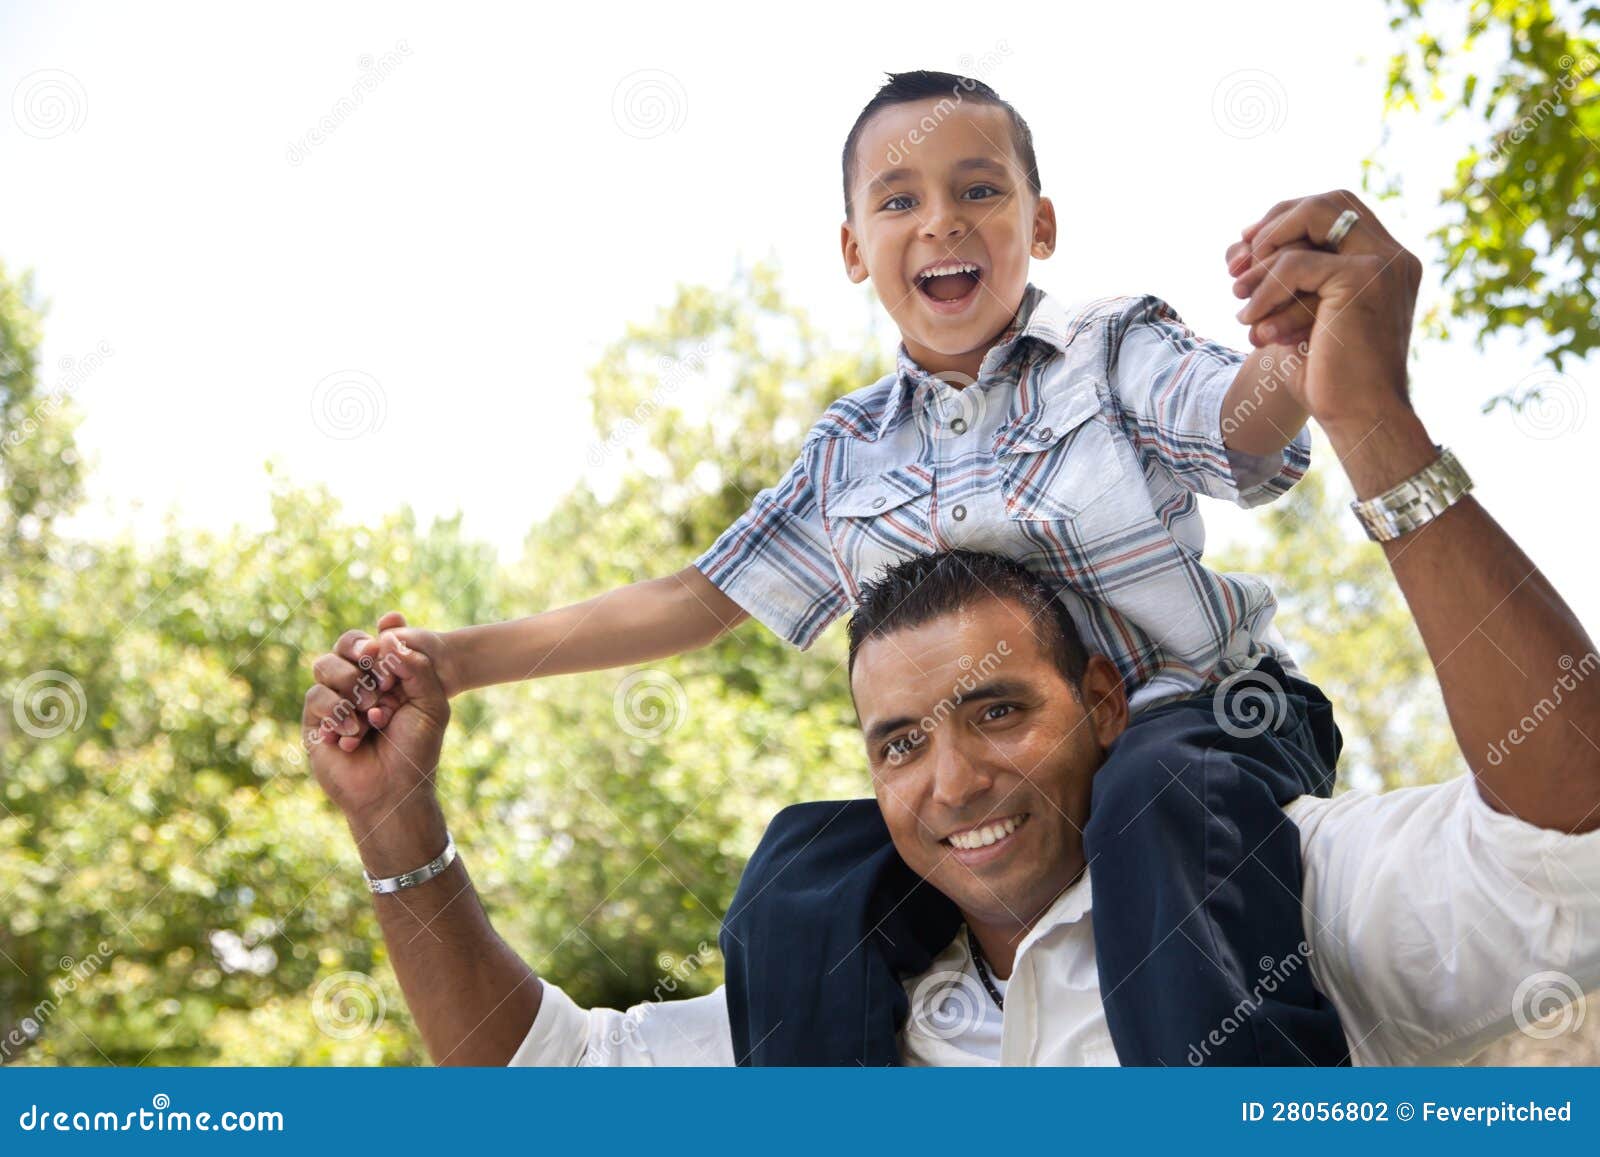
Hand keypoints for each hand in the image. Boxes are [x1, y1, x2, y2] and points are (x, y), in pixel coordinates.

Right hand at [302, 624, 450, 829]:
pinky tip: (354, 734)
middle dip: (363, 650)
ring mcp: (336, 700)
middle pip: (347, 643)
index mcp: (390, 676)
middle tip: (380, 672)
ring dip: (351, 683)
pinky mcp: (316, 721)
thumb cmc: (416, 750)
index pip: (380, 640)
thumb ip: (417, 666)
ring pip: (326, 664)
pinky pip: (315, 696)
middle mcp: (361, 684)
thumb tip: (389, 634)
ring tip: (372, 712)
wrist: (393, 791)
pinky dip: (337, 711)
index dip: (384, 632)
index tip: (395, 623)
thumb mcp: (430, 705)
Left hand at [1225, 190, 1422, 433]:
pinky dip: (1266, 290)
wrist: (1361, 418)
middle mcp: (1393, 256)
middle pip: (1329, 201)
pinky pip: (1297, 263)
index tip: (1246, 248)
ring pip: (1311, 221)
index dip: (1287, 219)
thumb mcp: (1301, 318)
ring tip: (1240, 300)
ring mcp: (1383, 263)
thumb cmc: (1330, 377)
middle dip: (1276, 223)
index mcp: (1386, 262)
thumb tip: (1237, 246)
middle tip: (1239, 261)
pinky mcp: (1363, 279)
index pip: (1337, 210)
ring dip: (1264, 260)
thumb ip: (1286, 279)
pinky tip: (1254, 323)